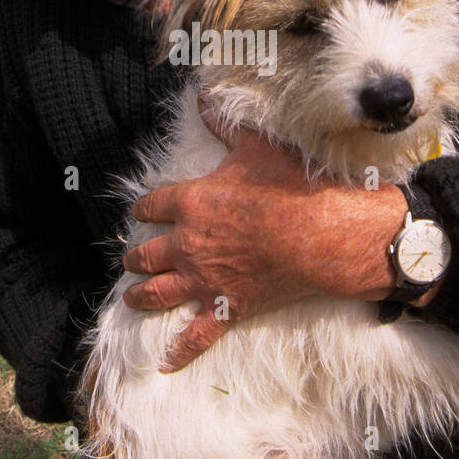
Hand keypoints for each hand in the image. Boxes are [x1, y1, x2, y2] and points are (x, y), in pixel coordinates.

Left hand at [121, 94, 428, 371]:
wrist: (326, 234)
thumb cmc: (292, 186)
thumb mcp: (255, 145)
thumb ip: (225, 123)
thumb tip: (203, 95)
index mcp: (191, 202)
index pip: (151, 206)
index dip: (144, 210)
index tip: (141, 212)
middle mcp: (188, 243)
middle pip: (146, 253)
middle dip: (136, 256)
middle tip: (132, 258)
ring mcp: (205, 279)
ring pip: (158, 292)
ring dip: (141, 295)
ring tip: (133, 297)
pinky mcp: (227, 306)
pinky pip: (196, 335)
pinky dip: (179, 350)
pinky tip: (165, 362)